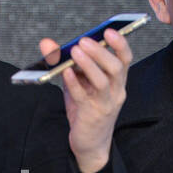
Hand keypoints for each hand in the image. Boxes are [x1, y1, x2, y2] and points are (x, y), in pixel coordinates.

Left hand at [38, 28, 132, 172]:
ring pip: (103, 81)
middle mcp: (116, 90)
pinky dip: (74, 83)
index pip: (125, 58)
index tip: (110, 30)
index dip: (120, 43)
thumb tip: (47, 43)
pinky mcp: (92, 115)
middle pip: (115, 67)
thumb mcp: (76, 82)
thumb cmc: (85, 108)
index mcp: (117, 80)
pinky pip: (84, 97)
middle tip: (84, 41)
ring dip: (89, 64)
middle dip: (100, 52)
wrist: (90, 142)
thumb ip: (64, 61)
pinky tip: (66, 73)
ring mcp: (106, 104)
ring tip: (76, 52)